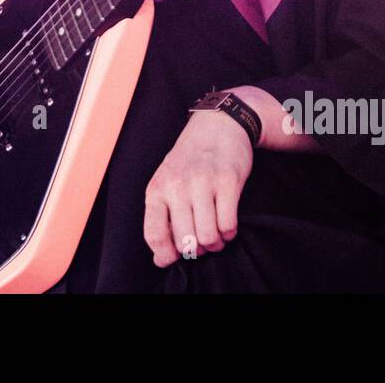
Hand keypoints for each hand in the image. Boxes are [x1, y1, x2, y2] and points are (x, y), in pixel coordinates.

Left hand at [144, 106, 253, 267]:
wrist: (218, 125)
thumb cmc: (190, 160)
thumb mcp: (167, 182)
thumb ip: (162, 218)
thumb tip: (161, 260)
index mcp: (157, 188)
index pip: (155, 234)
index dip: (166, 255)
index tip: (175, 257)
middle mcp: (177, 185)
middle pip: (185, 241)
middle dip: (196, 250)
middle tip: (202, 242)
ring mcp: (202, 182)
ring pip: (208, 237)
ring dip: (215, 243)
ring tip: (217, 234)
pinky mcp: (227, 181)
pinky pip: (228, 224)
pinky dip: (229, 232)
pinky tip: (227, 223)